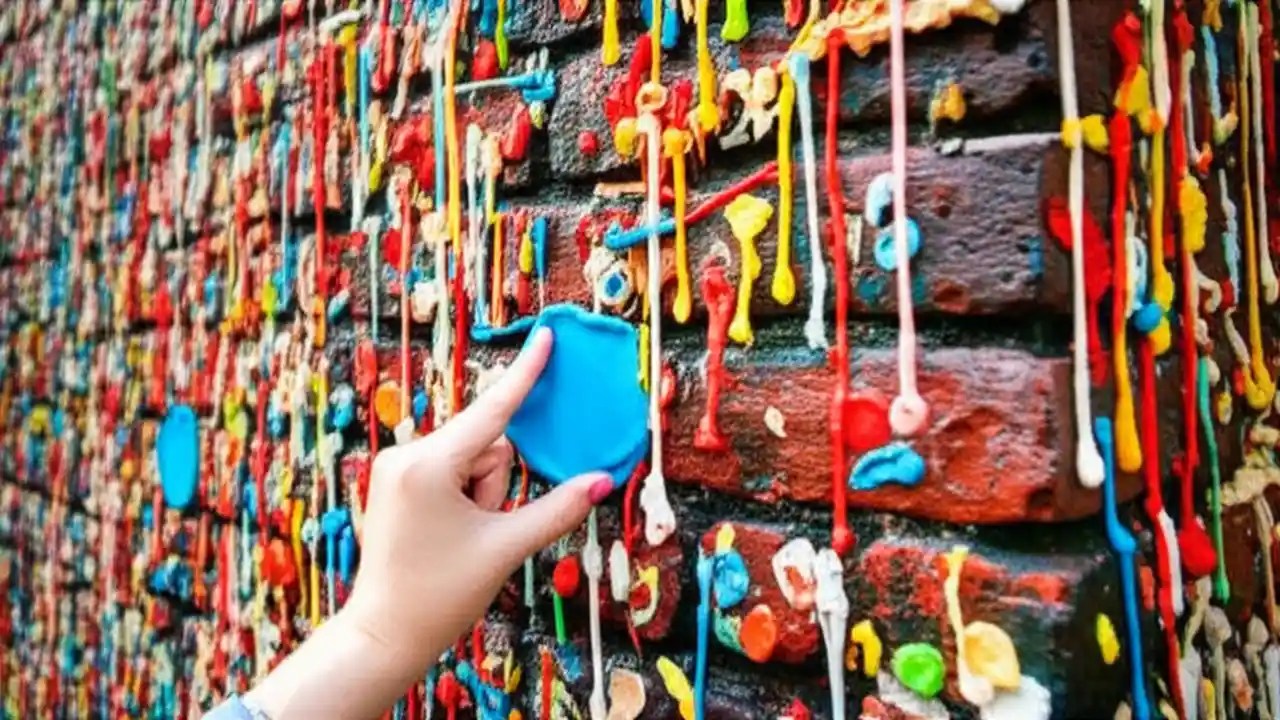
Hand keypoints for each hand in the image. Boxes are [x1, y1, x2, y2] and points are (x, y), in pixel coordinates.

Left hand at [343, 327, 612, 672]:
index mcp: (429, 464)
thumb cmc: (439, 595)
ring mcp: (397, 467)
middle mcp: (407, 455)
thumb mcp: (504, 550)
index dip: (526, 372)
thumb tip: (601, 482)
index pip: (493, 410)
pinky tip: (451, 535)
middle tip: (483, 531)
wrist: (383, 635)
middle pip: (487, 445)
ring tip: (462, 540)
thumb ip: (556, 509)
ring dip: (483, 495)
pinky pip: (450, 471)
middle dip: (497, 485)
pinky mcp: (396, 482)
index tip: (546, 336)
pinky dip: (465, 495)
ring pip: (471, 460)